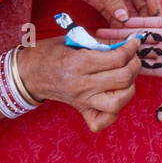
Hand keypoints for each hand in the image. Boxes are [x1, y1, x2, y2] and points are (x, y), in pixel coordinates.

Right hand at [15, 35, 139, 132]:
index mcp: (78, 63)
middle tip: (133, 58)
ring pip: (117, 103)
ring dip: (129, 89)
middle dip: (135, 66)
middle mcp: (81, 84)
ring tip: (127, 77)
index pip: (117, 59)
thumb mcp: (72, 40)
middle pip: (122, 80)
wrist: (27, 74)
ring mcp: (81, 100)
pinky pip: (101, 122)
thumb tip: (123, 45)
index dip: (131, 48)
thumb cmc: (48, 53)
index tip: (133, 43)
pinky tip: (114, 97)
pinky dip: (113, 114)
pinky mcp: (80, 110)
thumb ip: (98, 43)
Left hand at [35, 0, 161, 24]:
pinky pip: (110, 13)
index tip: (158, 22)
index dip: (155, 5)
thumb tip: (125, 18)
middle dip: (142, 18)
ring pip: (126, 10)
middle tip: (144, 35)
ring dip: (128, 24)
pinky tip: (117, 36)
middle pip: (140, 2)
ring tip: (131, 39)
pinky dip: (114, 24)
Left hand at [98, 12, 161, 120]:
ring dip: (123, 33)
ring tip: (100, 31)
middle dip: (115, 50)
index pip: (143, 71)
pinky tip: (124, 19)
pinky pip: (159, 20)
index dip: (122, 70)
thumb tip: (157, 118)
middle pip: (137, 52)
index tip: (102, 70)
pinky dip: (142, 20)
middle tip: (90, 48)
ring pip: (144, 35)